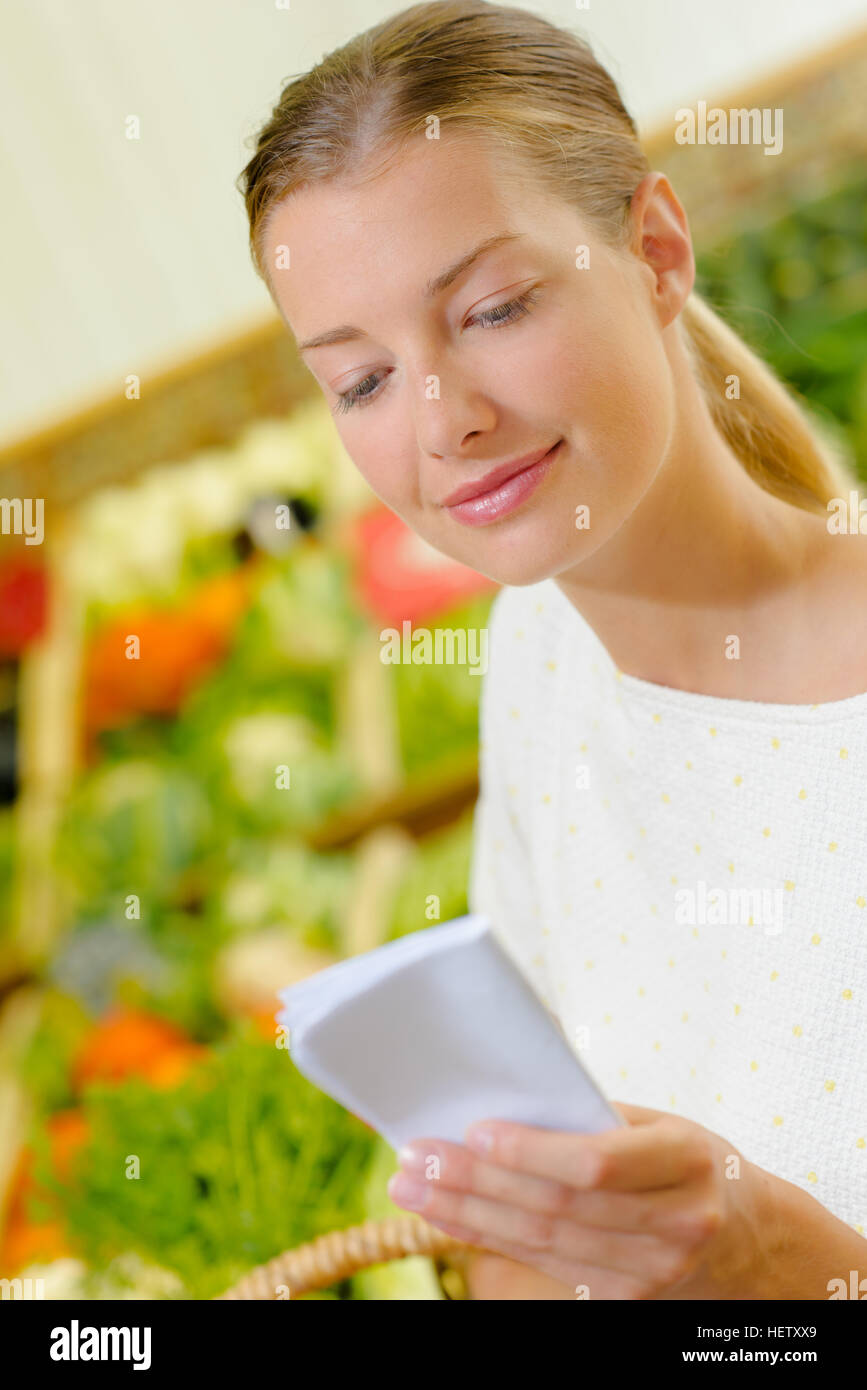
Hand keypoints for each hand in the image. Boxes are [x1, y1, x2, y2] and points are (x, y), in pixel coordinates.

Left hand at [387, 1102, 776, 1299]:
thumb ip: (591, 1112)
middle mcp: (676, 1222)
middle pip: (557, 1206)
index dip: (531, 1150)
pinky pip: (543, 1264)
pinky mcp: (624, 1299)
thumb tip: (505, 1084)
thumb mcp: (659, 1122)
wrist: (743, 1236)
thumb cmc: (684, 1158)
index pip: (597, 1163)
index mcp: (686, 1158)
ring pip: (541, 1242)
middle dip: (477, 1181)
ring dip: (466, 1212)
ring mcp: (651, 1271)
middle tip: (416, 1156)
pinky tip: (449, 1215)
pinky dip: (489, 1237)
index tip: (473, 1129)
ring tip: (412, 1186)